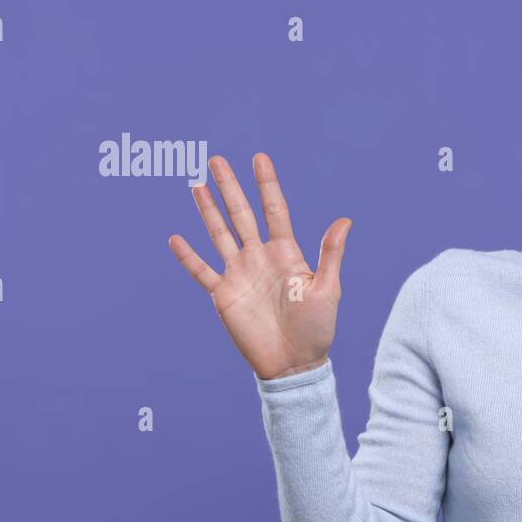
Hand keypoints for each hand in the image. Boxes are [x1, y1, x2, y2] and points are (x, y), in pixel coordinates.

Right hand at [167, 153, 352, 380]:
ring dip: (207, 210)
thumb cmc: (317, 328)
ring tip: (196, 185)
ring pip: (219, 234)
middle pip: (242, 215)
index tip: (259, 158)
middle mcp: (260, 258)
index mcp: (287, 253)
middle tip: (216, 159)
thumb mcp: (328, 289)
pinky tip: (175, 238)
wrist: (294, 363)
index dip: (266, 185)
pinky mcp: (224, 295)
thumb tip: (345, 219)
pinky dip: (188, 256)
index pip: (275, 210)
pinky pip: (202, 271)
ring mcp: (240, 274)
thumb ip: (330, 254)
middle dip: (229, 187)